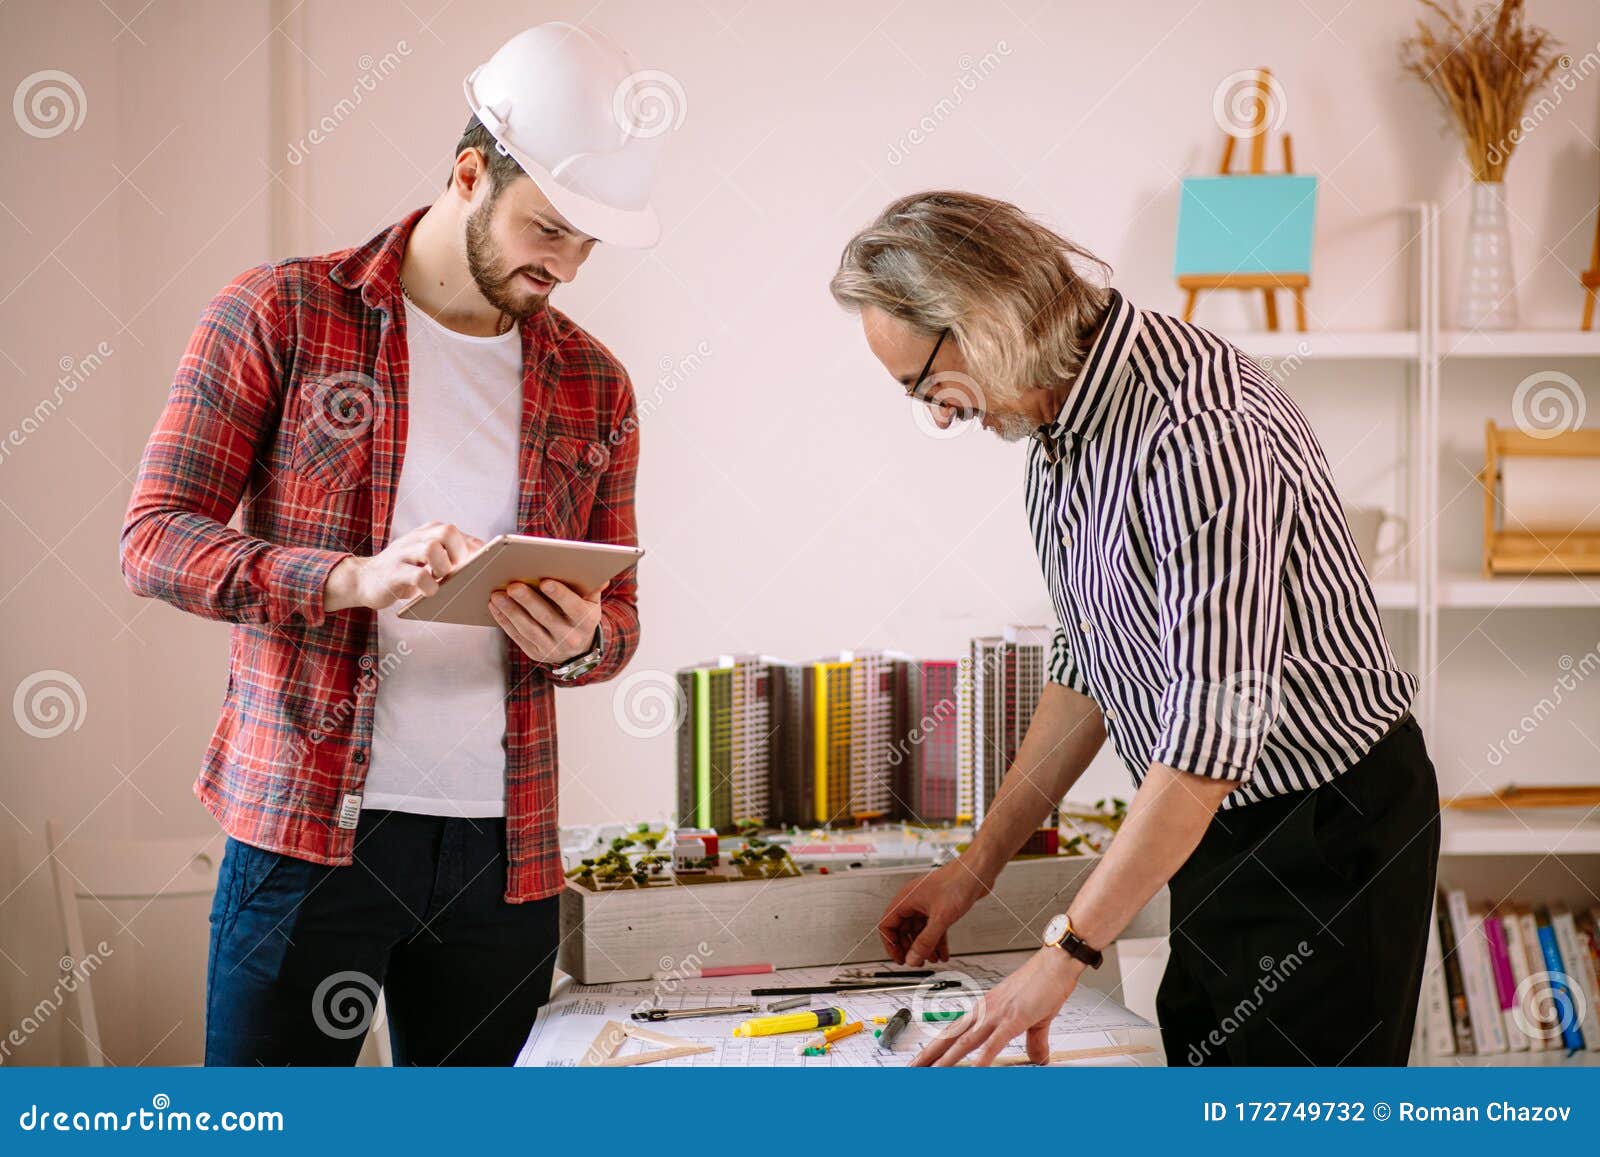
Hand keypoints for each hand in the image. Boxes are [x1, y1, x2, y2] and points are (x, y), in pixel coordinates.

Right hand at [324, 521, 482, 610]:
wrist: (363, 580)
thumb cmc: (404, 572)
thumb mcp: (426, 559)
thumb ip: (449, 556)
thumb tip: (483, 562)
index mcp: (428, 533)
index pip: (459, 533)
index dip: (475, 550)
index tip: (483, 566)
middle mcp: (416, 538)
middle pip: (447, 531)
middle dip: (459, 552)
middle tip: (457, 571)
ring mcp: (403, 553)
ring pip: (432, 547)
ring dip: (443, 566)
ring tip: (441, 579)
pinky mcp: (393, 572)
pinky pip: (417, 575)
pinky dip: (429, 585)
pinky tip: (430, 592)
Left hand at [488, 578, 603, 663]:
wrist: (578, 649)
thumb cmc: (581, 616)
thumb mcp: (591, 603)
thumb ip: (592, 588)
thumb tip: (600, 577)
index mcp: (586, 621)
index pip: (573, 607)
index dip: (559, 595)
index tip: (545, 582)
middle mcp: (570, 637)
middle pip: (546, 618)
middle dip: (528, 601)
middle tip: (513, 586)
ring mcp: (551, 648)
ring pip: (529, 628)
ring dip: (511, 611)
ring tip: (497, 595)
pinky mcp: (535, 653)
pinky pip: (517, 636)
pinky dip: (504, 621)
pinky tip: (495, 606)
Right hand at [877, 857, 995, 966]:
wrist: (978, 871)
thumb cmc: (958, 883)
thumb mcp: (940, 918)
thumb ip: (925, 941)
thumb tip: (913, 958)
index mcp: (906, 899)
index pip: (887, 925)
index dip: (891, 944)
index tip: (900, 959)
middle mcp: (914, 901)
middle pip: (903, 930)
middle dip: (910, 948)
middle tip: (917, 961)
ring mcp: (927, 904)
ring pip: (919, 930)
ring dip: (925, 946)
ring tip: (933, 959)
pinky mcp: (940, 906)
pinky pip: (933, 927)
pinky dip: (937, 941)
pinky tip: (943, 952)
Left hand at [912, 946, 1081, 1066]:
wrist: (1056, 962)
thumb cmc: (1044, 982)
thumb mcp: (1036, 1019)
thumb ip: (1033, 1041)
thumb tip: (1036, 1058)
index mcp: (986, 1009)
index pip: (954, 1031)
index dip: (936, 1047)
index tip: (923, 1060)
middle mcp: (985, 1010)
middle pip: (950, 1036)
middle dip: (929, 1055)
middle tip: (911, 1069)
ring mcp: (997, 1014)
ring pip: (965, 1040)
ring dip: (946, 1059)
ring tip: (931, 1074)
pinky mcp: (1014, 1018)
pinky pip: (995, 1041)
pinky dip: (983, 1057)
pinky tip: (974, 1070)